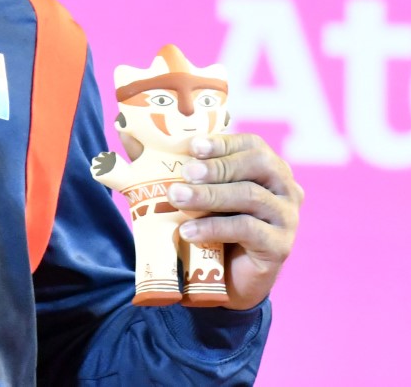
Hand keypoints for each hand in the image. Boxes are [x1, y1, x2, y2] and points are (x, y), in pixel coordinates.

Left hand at [167, 133, 303, 309]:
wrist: (223, 280)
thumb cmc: (206, 223)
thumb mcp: (186, 190)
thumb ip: (159, 161)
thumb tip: (124, 129)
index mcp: (266, 167)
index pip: (250, 144)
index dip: (222, 142)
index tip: (192, 146)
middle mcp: (284, 187)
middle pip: (257, 165)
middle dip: (217, 167)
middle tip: (185, 173)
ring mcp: (286, 217)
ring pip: (251, 196)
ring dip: (211, 195)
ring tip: (177, 199)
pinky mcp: (280, 246)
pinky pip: (250, 229)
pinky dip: (215, 227)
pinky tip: (189, 232)